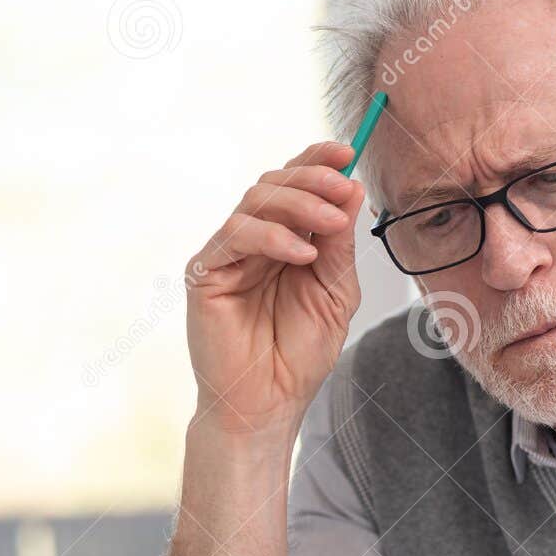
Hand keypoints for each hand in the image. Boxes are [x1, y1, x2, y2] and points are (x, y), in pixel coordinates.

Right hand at [184, 141, 366, 437]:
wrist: (268, 405)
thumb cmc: (298, 356)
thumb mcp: (335, 292)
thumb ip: (340, 244)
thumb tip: (351, 187)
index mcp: (286, 242)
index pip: (297, 186)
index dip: (318, 161)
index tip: (348, 150)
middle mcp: (254, 242)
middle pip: (275, 183)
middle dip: (313, 178)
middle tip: (342, 188)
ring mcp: (228, 255)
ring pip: (255, 200)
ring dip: (299, 204)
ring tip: (330, 225)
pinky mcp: (205, 272)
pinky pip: (235, 234)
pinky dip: (272, 237)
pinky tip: (301, 255)